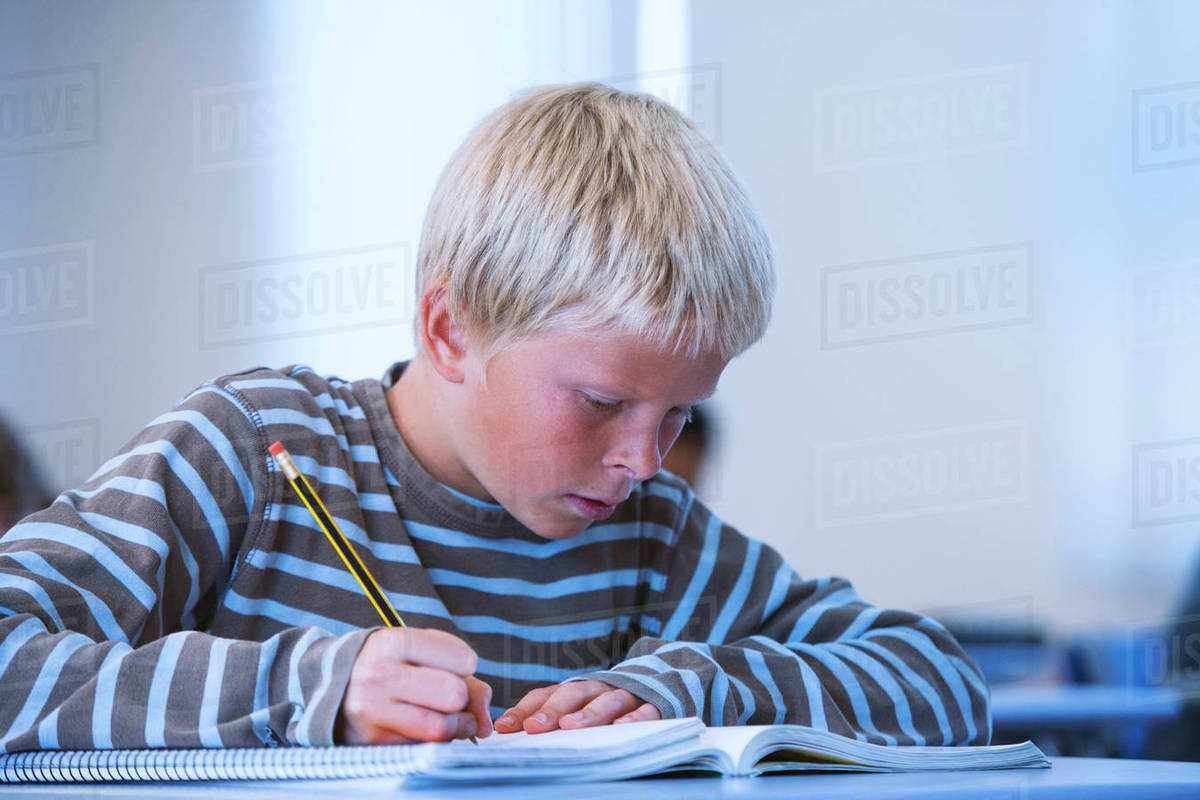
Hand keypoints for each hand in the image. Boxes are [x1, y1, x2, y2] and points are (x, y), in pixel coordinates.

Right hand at [336, 627, 493, 743]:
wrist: (331, 687)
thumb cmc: (389, 666)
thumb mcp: (418, 653)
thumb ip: (464, 676)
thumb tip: (486, 723)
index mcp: (394, 643)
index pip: (464, 660)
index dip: (465, 666)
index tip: (449, 667)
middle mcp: (379, 676)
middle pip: (454, 695)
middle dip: (461, 700)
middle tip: (452, 699)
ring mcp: (372, 711)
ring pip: (441, 728)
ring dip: (454, 727)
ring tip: (446, 719)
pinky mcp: (371, 742)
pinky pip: (423, 747)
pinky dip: (433, 741)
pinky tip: (421, 728)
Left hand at [494, 680, 660, 733]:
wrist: (661, 686)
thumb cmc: (609, 708)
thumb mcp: (580, 710)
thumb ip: (551, 721)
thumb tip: (509, 736)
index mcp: (576, 691)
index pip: (545, 695)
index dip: (525, 710)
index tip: (504, 728)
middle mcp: (598, 689)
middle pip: (572, 695)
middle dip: (551, 711)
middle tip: (534, 727)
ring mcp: (626, 695)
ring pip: (606, 701)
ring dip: (588, 714)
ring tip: (570, 727)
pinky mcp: (653, 705)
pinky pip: (644, 711)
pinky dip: (633, 718)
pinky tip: (621, 727)